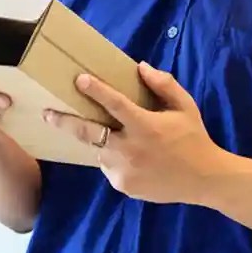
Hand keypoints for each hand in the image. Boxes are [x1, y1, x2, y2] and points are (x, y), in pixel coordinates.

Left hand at [43, 62, 228, 204]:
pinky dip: (114, 159)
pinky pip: (109, 167)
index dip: (95, 90)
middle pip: (88, 133)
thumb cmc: (194, 139)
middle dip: (64, 121)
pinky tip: (134, 159)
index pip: (114, 104)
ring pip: (99, 150)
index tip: (79, 79)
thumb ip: (164, 85)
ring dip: (101, 142)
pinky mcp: (122, 185)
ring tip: (118, 139)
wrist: (205, 180)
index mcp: (146, 126)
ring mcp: (124, 170)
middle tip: (46, 113)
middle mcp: (130, 149)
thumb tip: (140, 67)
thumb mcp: (185, 107)